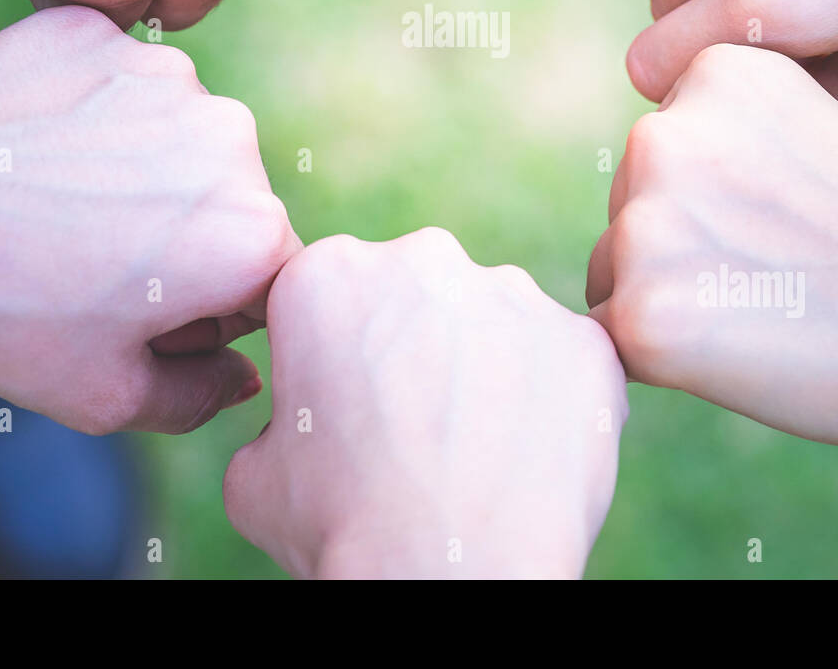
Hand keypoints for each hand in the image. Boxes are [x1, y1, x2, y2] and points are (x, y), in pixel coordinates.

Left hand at [0, 7, 300, 434]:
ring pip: (182, 136)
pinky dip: (94, 114)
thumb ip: (199, 399)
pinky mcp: (108, 35)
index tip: (142, 313)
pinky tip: (37, 148)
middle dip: (187, 237)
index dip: (211, 311)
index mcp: (251, 233)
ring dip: (146, 169)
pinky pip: (123, 85)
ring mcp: (169, 75)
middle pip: (234, 203)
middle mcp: (233, 139)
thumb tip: (242, 373)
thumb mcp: (103, 396)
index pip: (270, 280)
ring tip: (60, 202)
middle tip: (92, 262)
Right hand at [224, 229, 626, 577]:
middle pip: (417, 292)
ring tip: (474, 448)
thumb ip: (279, 414)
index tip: (346, 403)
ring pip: (492, 319)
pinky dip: (547, 398)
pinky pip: (560, 359)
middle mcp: (423, 260)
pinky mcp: (582, 338)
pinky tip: (526, 456)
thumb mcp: (256, 471)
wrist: (450, 577)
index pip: (332, 295)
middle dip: (413, 344)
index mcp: (329, 274)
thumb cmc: (341, 528)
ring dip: (483, 365)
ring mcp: (512, 293)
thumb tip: (300, 421)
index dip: (335, 353)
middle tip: (412, 425)